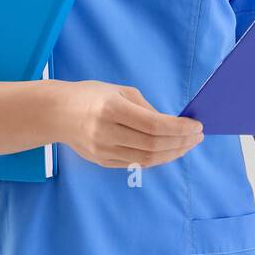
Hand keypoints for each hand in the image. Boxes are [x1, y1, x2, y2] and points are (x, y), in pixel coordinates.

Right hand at [51, 80, 202, 168]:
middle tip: (197, 137)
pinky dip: (157, 158)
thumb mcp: (119, 91)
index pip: (153, 125)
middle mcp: (106, 133)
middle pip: (153, 145)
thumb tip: (173, 125)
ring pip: (147, 159)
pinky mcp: (102, 161)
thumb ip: (146, 108)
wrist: (57, 113)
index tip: (197, 126)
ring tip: (187, 145)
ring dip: (172, 153)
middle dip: (181, 142)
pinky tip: (169, 150)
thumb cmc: (92, 96)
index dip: (179, 128)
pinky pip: (136, 163)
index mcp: (111, 110)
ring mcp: (103, 151)